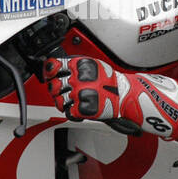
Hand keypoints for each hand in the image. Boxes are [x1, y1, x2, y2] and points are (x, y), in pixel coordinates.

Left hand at [41, 57, 177, 138]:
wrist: (128, 96)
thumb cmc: (111, 82)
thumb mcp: (93, 66)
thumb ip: (75, 66)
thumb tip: (56, 67)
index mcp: (81, 65)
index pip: (53, 66)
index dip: (50, 72)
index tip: (50, 75)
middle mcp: (79, 78)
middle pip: (54, 85)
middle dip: (57, 90)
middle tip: (65, 91)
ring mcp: (80, 94)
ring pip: (59, 101)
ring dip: (64, 103)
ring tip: (74, 101)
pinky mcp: (83, 108)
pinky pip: (69, 112)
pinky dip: (73, 113)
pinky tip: (79, 109)